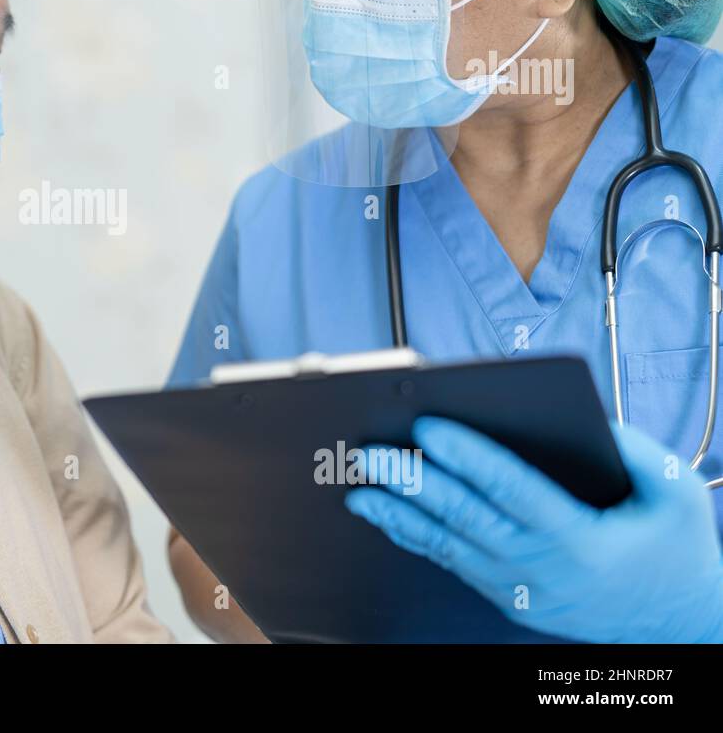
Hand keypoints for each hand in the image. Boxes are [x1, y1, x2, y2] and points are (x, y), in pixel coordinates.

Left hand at [344, 416, 722, 642]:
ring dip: (400, 516)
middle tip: (372, 454)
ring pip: (449, 547)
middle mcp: (542, 568)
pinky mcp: (510, 600)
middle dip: (413, 483)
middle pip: (465, 518)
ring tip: (361, 490)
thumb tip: (585, 416)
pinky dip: (418, 540)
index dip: (468, 456)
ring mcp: (521, 589)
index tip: (429, 427)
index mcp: (579, 538)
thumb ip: (634, 450)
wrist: (681, 626)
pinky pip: (455, 565)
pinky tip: (390, 518)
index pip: (512, 489)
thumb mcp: (674, 494)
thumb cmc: (675, 551)